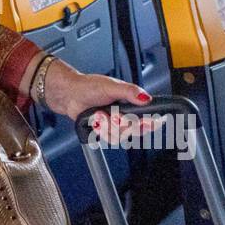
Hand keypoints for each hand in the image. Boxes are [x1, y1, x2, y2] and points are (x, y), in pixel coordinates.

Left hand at [40, 59, 159, 144]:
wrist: (69, 94)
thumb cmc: (88, 86)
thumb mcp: (111, 86)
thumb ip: (129, 91)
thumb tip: (146, 98)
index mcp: (129, 102)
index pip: (146, 116)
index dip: (151, 122)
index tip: (154, 122)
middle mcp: (123, 114)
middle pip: (135, 130)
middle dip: (124, 124)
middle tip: (116, 116)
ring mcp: (113, 124)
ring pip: (121, 136)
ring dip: (108, 126)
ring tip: (99, 113)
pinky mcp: (104, 131)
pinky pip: (108, 138)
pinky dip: (101, 130)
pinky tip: (96, 120)